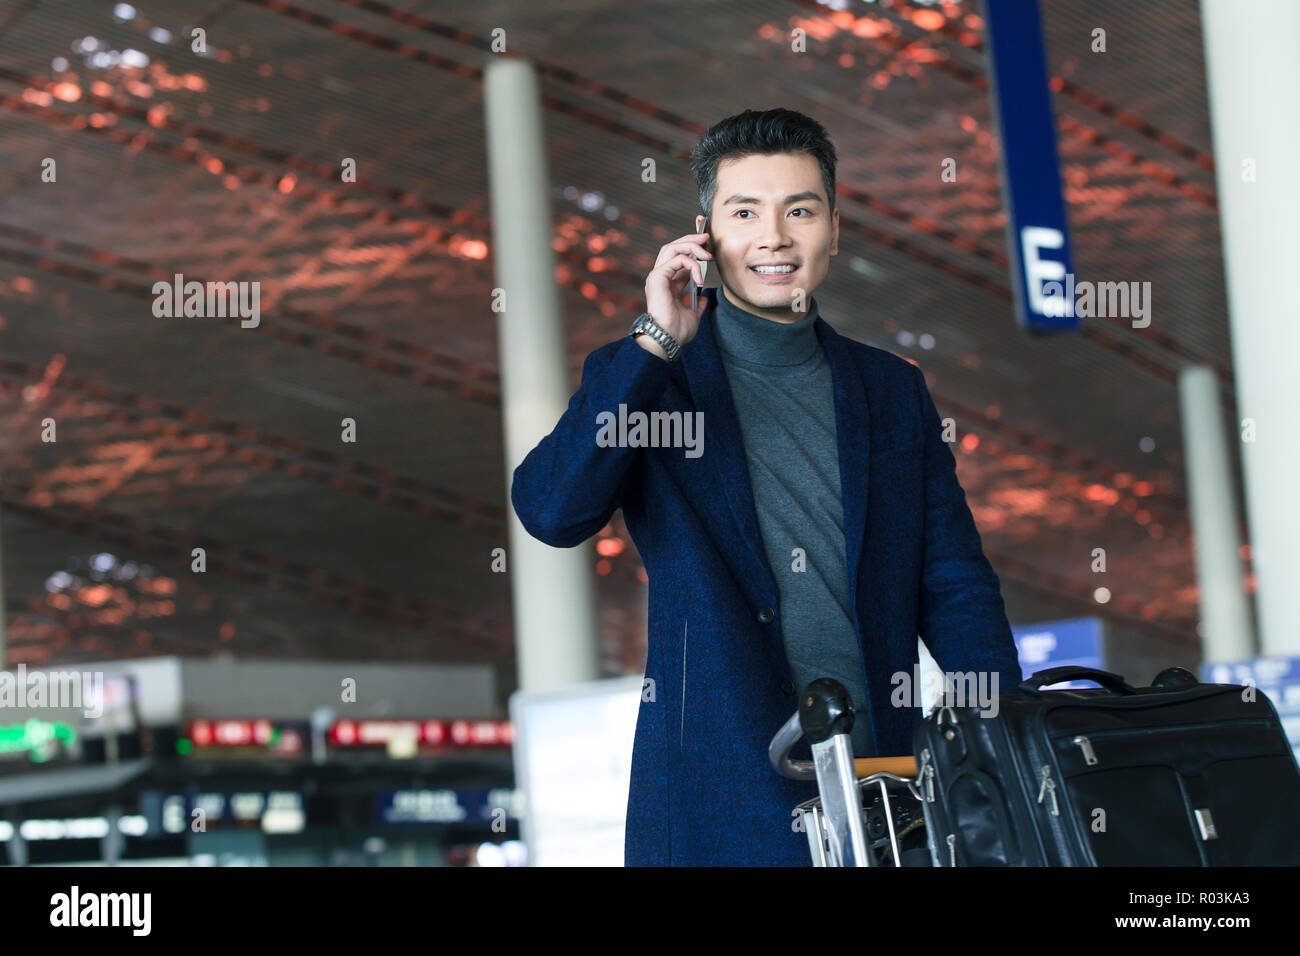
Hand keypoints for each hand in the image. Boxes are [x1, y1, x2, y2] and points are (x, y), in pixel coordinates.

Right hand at [640, 231, 711, 357]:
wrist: (668, 340)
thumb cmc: (677, 332)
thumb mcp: (693, 315)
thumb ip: (697, 305)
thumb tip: (704, 299)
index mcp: (667, 285)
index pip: (678, 259)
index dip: (692, 250)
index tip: (708, 249)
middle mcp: (660, 278)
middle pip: (673, 248)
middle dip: (691, 239)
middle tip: (706, 237)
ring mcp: (657, 276)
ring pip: (672, 248)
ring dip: (692, 246)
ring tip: (707, 254)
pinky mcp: (658, 277)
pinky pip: (677, 260)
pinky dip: (692, 265)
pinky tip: (699, 278)